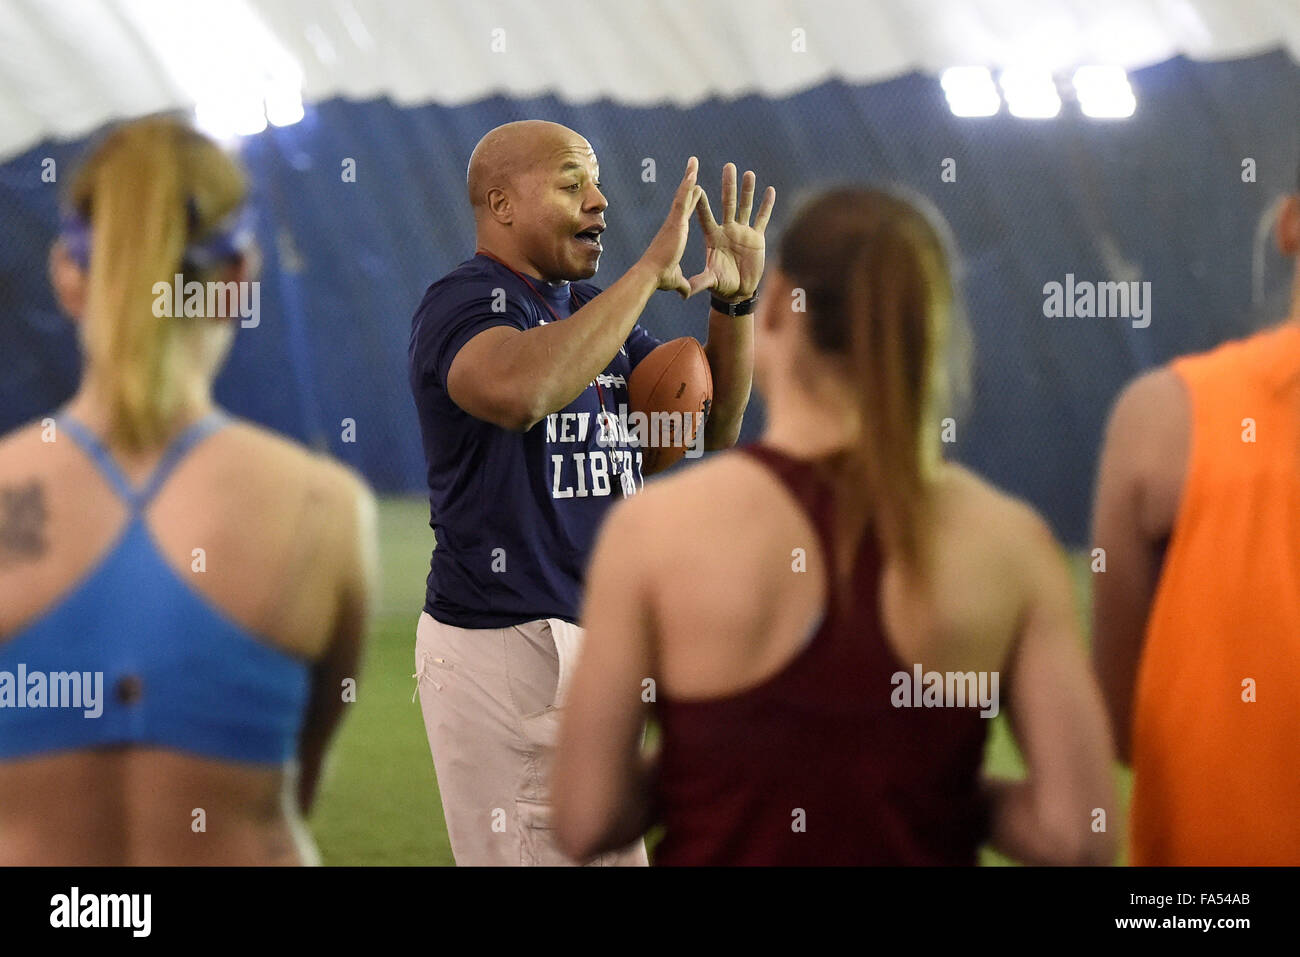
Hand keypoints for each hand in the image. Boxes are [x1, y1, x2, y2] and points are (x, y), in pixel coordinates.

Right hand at [639, 157, 702, 298]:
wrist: (651, 275)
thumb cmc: (660, 278)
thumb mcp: (676, 280)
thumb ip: (683, 285)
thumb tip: (686, 295)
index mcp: (676, 233)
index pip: (685, 212)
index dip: (691, 200)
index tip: (695, 189)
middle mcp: (674, 223)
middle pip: (684, 198)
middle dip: (689, 182)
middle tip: (694, 167)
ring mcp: (674, 221)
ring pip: (683, 194)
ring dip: (689, 177)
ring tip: (694, 162)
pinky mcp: (675, 221)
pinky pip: (683, 199)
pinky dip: (687, 185)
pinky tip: (694, 172)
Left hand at [688, 164, 775, 301]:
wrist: (739, 290)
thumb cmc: (722, 286)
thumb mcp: (711, 281)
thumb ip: (701, 282)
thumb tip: (687, 290)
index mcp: (713, 237)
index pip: (705, 216)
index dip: (702, 203)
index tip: (696, 186)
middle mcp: (727, 230)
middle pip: (728, 203)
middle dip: (729, 186)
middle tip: (729, 166)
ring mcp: (742, 232)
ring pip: (746, 206)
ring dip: (748, 190)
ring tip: (749, 173)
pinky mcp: (756, 237)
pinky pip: (762, 218)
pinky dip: (766, 205)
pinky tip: (770, 191)